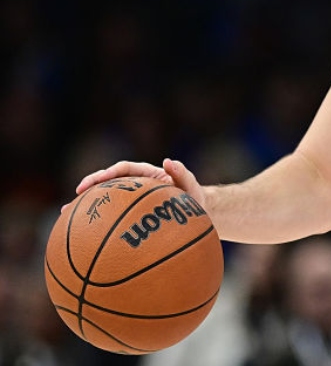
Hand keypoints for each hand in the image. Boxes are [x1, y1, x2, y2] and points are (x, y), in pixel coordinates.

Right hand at [67, 159, 204, 211]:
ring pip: (105, 201)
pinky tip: (82, 237)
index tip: (98, 180)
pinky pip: (110, 219)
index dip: (109, 172)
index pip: (124, 169)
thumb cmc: (194, 199)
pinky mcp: (130, 217)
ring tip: (65, 214)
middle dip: (91, 186)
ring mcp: (131, 201)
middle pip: (109, 182)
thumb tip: (169, 161)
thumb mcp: (192, 186)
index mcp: (147, 175)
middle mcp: (136, 186)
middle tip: (76, 195)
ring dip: (86, 205)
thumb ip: (183, 173)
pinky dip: (96, 224)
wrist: (198, 215)